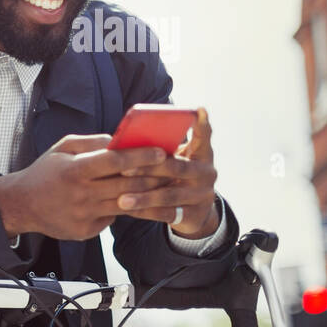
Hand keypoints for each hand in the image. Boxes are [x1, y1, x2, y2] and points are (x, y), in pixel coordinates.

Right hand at [0, 133, 175, 240]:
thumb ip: (92, 142)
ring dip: (149, 197)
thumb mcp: (62, 148)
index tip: (161, 152)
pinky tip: (136, 205)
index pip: (115, 161)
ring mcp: (84, 215)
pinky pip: (112, 219)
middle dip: (154, 177)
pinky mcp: (85, 231)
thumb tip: (120, 140)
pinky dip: (123, 210)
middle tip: (174, 171)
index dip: (141, 156)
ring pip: (126, 205)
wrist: (21, 205)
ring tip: (165, 188)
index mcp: (75, 170)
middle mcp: (81, 194)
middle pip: (127, 186)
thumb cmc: (44, 172)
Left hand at [112, 107, 219, 237]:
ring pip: (169, 195)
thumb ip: (161, 152)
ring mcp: (202, 195)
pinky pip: (165, 214)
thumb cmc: (175, 178)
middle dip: (148, 168)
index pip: (203, 137)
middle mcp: (206, 173)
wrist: (194, 213)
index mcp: (202, 155)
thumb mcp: (175, 162)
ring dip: (143, 197)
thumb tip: (125, 142)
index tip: (198, 110)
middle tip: (123, 169)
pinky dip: (144, 212)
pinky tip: (126, 210)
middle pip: (176, 167)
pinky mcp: (194, 215)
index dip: (202, 124)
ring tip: (121, 199)